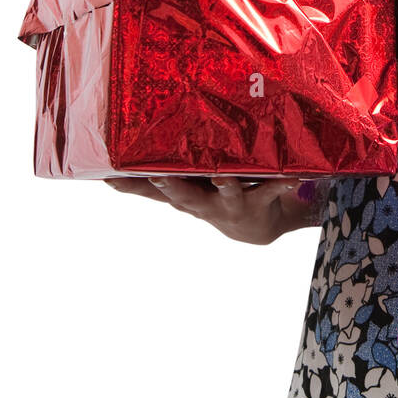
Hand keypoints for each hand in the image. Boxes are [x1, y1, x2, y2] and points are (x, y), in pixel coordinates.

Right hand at [104, 175, 320, 244]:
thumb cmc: (211, 196)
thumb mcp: (181, 190)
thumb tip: (105, 169)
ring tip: (224, 176)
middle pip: (182, 195)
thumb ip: (149, 181)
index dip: (130, 184)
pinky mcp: (259, 203)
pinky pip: (272, 191)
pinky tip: (293, 176)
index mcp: (182, 194)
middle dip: (171, 186)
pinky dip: (283, 183)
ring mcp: (231, 204)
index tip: (110, 174)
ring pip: (226, 193)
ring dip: (226, 185)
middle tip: (157, 175)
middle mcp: (202, 202)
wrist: (254, 228)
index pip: (149, 189)